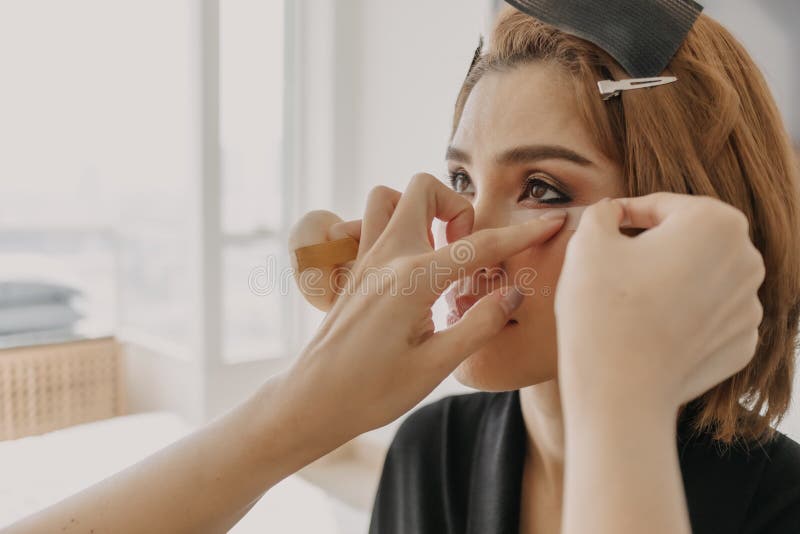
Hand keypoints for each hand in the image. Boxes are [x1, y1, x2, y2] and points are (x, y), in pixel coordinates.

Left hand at [278, 174, 568, 443]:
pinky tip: (412, 267)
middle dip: (458, 207)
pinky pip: (373, 222)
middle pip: (425, 189)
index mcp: (413, 280)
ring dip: (423, 210)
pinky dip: (398, 225)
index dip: (522, 233)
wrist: (313, 400)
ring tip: (440, 252)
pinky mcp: (353, 269)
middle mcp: (386, 257)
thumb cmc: (371, 390)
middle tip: (467, 252)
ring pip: (391, 198)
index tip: (553, 223)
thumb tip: (513, 292)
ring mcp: (364, 258)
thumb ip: (479, 323)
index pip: (480, 245)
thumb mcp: (436, 366)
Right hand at [554, 193, 764, 418]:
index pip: (662, 205)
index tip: (601, 228)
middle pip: (687, 240)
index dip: (624, 214)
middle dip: (652, 246)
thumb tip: (611, 213)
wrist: (620, 390)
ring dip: (667, 280)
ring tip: (627, 300)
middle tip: (612, 264)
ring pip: (699, 277)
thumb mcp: (588, 241)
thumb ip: (603, 212)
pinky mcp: (741, 344)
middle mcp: (748, 260)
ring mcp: (749, 307)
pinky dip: (681, 316)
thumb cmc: (603, 309)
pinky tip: (648, 328)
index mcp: (716, 222)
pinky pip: (706, 316)